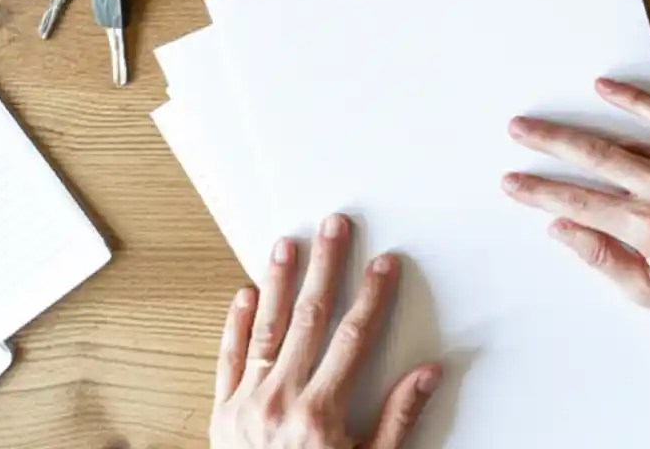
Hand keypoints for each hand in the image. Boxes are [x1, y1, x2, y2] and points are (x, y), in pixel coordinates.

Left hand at [211, 213, 442, 448]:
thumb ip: (398, 421)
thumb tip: (428, 375)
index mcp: (322, 414)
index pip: (354, 338)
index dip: (372, 296)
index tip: (383, 264)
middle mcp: (281, 401)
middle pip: (310, 319)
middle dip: (326, 268)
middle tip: (334, 228)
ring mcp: (246, 405)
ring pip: (267, 329)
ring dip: (280, 282)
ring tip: (288, 244)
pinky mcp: (221, 415)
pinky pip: (228, 360)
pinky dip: (236, 324)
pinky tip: (245, 292)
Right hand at [503, 79, 649, 347]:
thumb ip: (606, 260)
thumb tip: (563, 231)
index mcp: (649, 230)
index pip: (579, 204)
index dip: (540, 192)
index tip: (513, 182)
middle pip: (593, 159)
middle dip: (549, 145)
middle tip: (518, 130)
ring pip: (625, 140)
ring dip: (582, 128)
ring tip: (547, 120)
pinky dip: (637, 102)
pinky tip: (608, 89)